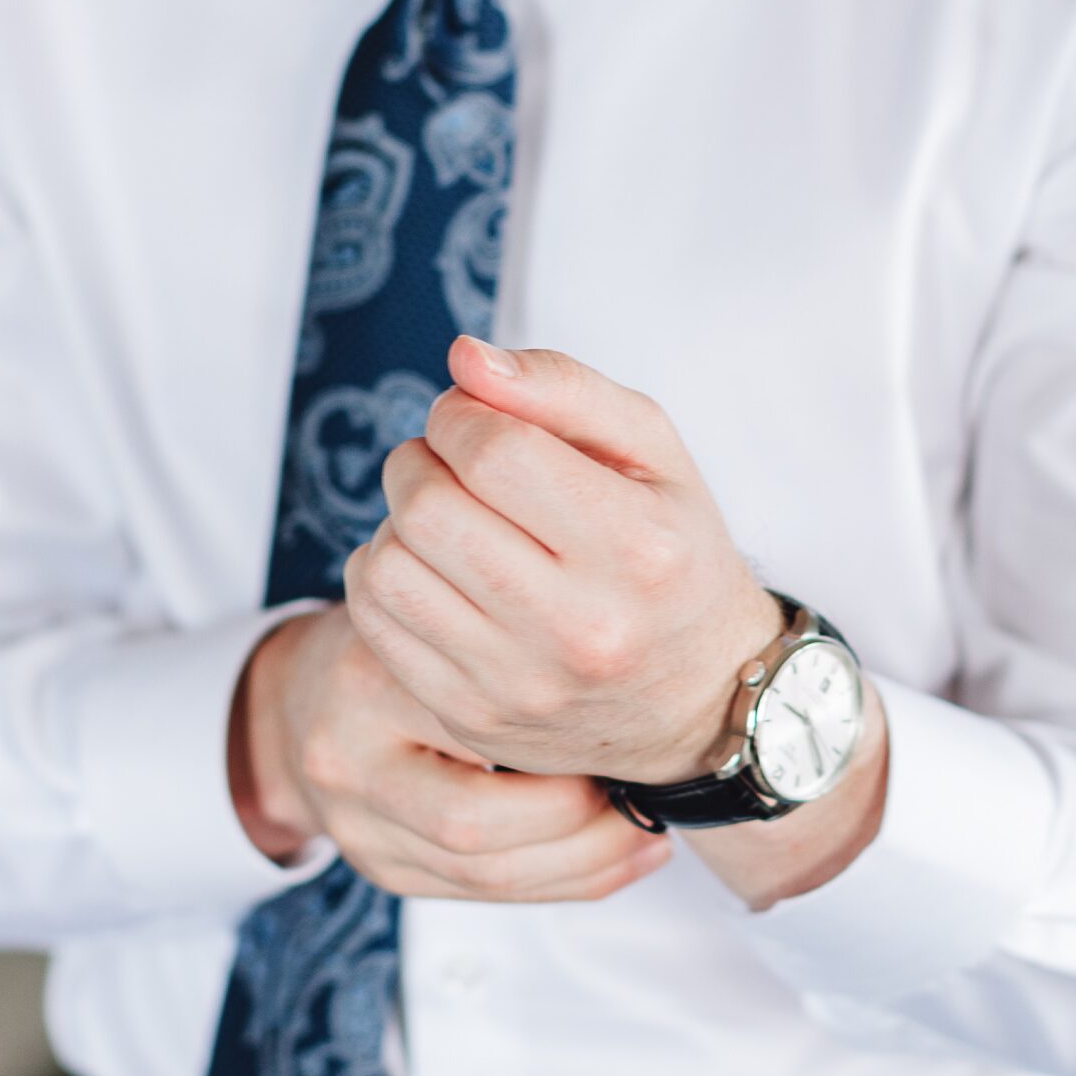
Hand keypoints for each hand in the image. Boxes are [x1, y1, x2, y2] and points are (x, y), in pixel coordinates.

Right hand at [230, 603, 672, 902]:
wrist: (294, 702)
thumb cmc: (390, 648)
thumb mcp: (436, 613)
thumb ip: (505, 641)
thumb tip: (627, 682)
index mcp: (367, 682)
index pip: (473, 724)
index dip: (562, 741)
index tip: (628, 729)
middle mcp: (351, 763)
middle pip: (471, 822)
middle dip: (576, 823)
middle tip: (636, 795)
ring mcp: (360, 828)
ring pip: (484, 874)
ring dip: (583, 864)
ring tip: (643, 836)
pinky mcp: (381, 869)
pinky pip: (483, 896)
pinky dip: (563, 884)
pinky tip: (617, 860)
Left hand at [342, 339, 784, 782]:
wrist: (699, 695)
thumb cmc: (670, 550)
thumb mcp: (652, 451)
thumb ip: (562, 387)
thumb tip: (463, 359)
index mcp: (638, 548)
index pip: (494, 451)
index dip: (461, 415)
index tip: (473, 419)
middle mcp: (584, 628)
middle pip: (430, 508)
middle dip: (419, 462)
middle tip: (448, 464)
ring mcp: (523, 683)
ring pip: (389, 566)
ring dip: (398, 521)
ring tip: (444, 520)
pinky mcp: (474, 716)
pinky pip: (376, 624)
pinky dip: (384, 576)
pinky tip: (431, 570)